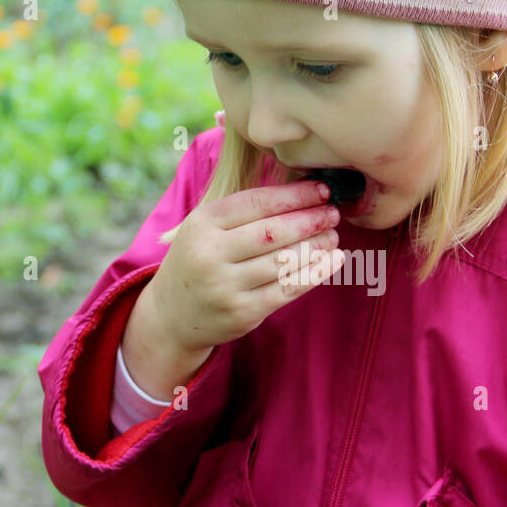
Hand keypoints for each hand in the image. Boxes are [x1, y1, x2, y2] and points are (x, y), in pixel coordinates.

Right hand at [149, 178, 344, 353]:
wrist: (172, 315)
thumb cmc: (199, 260)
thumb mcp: (206, 228)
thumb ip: (243, 212)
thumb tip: (303, 193)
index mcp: (202, 223)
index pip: (257, 202)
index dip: (294, 195)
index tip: (323, 190)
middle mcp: (210, 254)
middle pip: (272, 232)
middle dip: (310, 220)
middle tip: (333, 213)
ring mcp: (225, 286)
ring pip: (283, 261)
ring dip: (316, 247)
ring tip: (334, 236)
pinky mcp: (242, 313)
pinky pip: (287, 289)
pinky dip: (314, 274)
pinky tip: (332, 261)